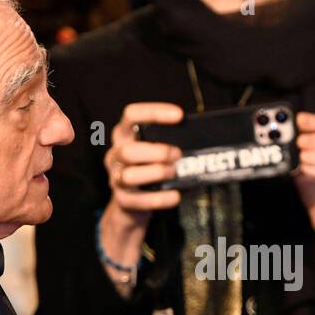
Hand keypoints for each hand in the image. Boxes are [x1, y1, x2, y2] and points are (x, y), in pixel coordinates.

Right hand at [102, 102, 183, 226]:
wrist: (132, 202)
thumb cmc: (148, 167)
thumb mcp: (153, 149)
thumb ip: (167, 140)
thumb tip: (198, 136)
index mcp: (124, 136)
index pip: (131, 115)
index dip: (153, 112)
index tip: (178, 115)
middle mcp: (116, 155)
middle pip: (127, 151)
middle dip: (156, 152)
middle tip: (177, 154)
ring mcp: (116, 178)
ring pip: (129, 176)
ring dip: (155, 173)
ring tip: (173, 172)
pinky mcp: (122, 200)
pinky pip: (139, 200)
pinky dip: (160, 198)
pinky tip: (175, 196)